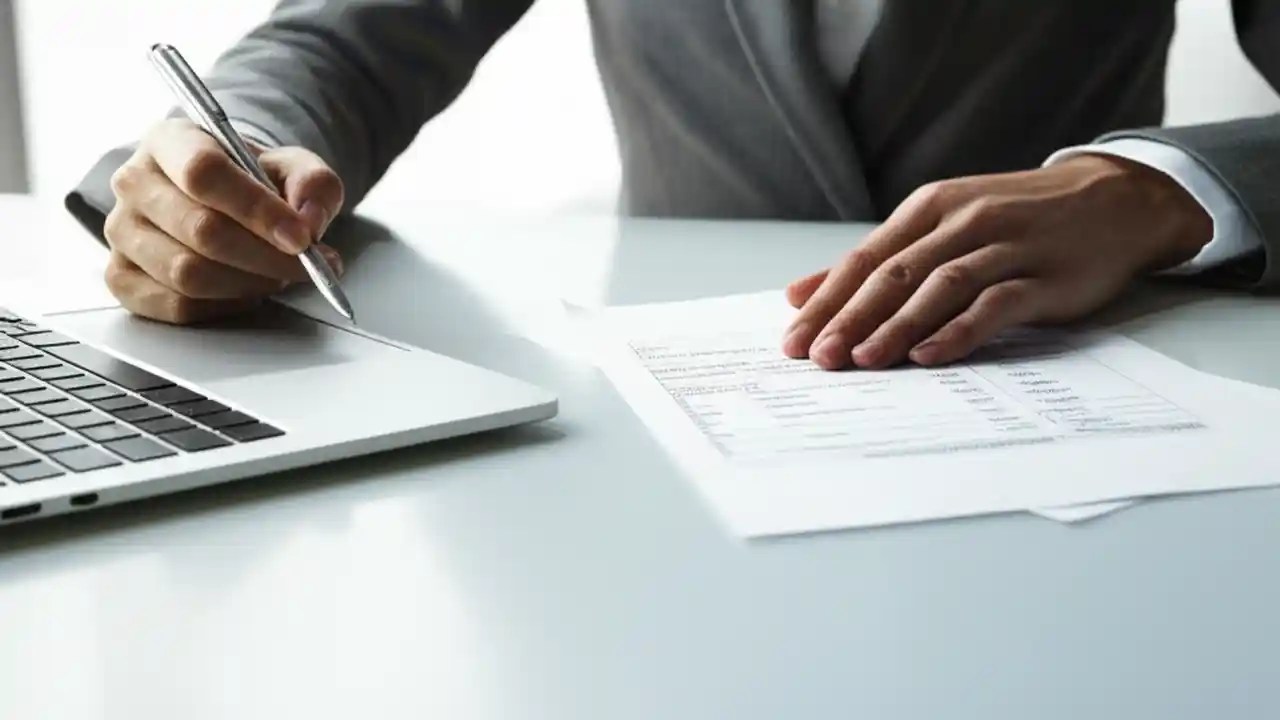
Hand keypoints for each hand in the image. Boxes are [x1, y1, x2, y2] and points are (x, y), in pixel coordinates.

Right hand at [103, 118, 344, 323]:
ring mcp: (121, 231)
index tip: (302, 238)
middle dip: (265, 257)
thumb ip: (312, 184)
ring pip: (187, 274)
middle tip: (306, 267)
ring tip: (276, 276)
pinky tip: (244, 292)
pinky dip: (221, 307)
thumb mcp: (292, 168)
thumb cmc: (250, 181)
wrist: (218, 201)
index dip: (258, 210)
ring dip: (247, 284)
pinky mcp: (121, 276)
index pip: (205, 173)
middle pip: (200, 230)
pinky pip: (174, 306)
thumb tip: (309, 222)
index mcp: (170, 141)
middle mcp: (134, 182)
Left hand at [782, 155, 1212, 368]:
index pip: (864, 259)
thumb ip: (877, 261)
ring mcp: (1004, 246)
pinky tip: (928, 356)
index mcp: (929, 208)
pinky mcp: (1043, 275)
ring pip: (938, 287)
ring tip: (862, 362)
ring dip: (896, 326)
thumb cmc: (1015, 219)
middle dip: (850, 319)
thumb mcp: (941, 225)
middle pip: (894, 274)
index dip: (827, 301)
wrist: (1114, 201)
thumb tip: (802, 293)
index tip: (795, 341)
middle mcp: (962, 221)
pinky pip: (994, 304)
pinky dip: (958, 331)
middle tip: (819, 359)